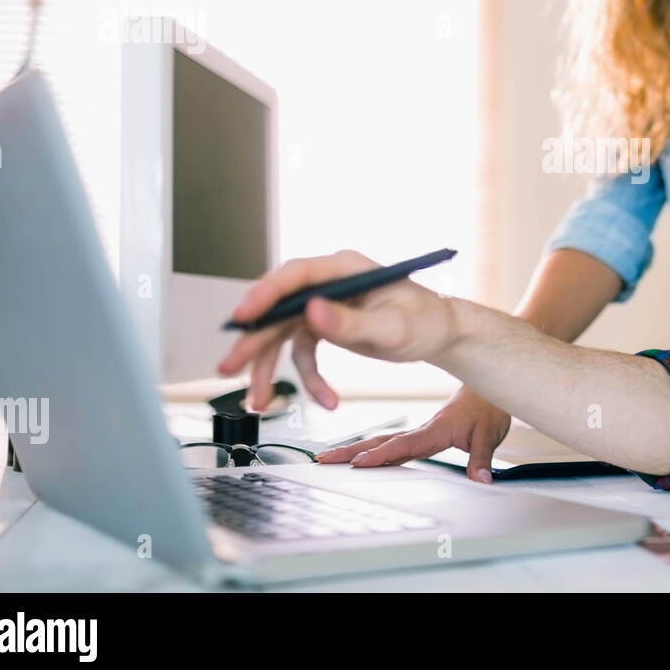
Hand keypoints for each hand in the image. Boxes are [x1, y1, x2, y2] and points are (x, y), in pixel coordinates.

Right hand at [215, 249, 460, 411]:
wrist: (439, 334)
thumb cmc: (426, 321)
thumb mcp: (393, 327)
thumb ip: (352, 322)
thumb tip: (313, 312)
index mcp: (344, 268)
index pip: (295, 275)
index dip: (265, 294)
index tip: (242, 316)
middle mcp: (328, 283)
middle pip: (278, 308)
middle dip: (254, 341)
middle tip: (229, 367)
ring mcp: (324, 305)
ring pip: (282, 335)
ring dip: (269, 368)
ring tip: (258, 401)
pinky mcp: (325, 326)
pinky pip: (302, 354)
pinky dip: (308, 379)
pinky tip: (323, 399)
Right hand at [315, 386, 510, 483]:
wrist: (488, 391)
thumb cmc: (488, 409)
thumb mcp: (489, 434)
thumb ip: (482, 458)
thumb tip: (481, 479)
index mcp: (436, 430)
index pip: (404, 444)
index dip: (381, 454)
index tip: (358, 463)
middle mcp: (422, 430)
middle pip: (381, 441)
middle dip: (351, 451)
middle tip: (323, 459)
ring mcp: (418, 432)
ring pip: (382, 440)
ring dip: (355, 448)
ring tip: (327, 458)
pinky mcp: (420, 435)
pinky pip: (391, 442)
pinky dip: (371, 448)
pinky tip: (356, 457)